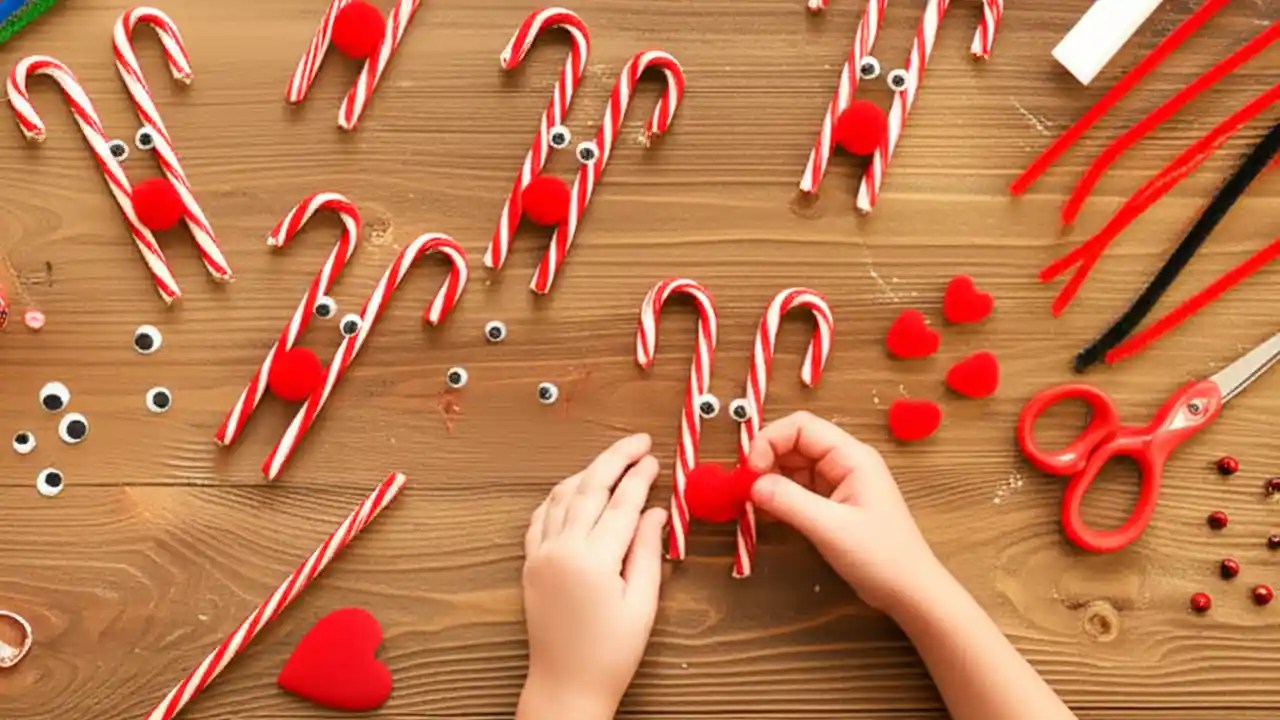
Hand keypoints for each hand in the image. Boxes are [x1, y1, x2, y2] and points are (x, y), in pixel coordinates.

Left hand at [518, 433, 668, 719]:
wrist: (566, 686)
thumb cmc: (610, 653)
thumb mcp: (642, 603)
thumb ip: (647, 551)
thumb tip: (655, 512)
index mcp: (594, 560)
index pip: (622, 503)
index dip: (641, 477)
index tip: (655, 459)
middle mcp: (562, 550)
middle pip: (590, 488)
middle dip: (615, 459)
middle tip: (637, 442)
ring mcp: (541, 555)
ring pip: (562, 497)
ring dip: (587, 473)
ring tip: (611, 462)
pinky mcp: (530, 565)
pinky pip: (541, 518)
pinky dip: (558, 497)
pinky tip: (574, 491)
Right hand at [745, 412, 945, 615]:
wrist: (909, 592)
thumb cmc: (881, 557)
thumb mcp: (831, 528)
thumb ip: (790, 502)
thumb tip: (752, 484)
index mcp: (851, 457)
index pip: (801, 427)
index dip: (769, 440)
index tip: (750, 470)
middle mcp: (844, 463)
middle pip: (794, 443)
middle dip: (765, 460)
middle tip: (744, 489)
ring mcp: (838, 483)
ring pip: (792, 467)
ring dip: (768, 480)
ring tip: (751, 504)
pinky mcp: (832, 504)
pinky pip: (797, 490)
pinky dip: (778, 498)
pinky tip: (764, 515)